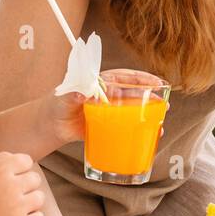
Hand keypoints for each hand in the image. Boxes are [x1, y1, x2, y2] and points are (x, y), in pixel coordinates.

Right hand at [0, 152, 44, 215]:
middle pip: (35, 179)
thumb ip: (0, 160)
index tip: (11, 180)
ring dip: (30, 203)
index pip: (27, 161)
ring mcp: (16, 206)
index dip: (20, 170)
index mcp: (0, 170)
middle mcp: (10, 185)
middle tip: (12, 196)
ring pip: (40, 198)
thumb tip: (23, 160)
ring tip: (15, 208)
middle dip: (26, 186)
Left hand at [51, 68, 167, 145]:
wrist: (50, 125)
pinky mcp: (108, 127)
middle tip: (164, 105)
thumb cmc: (56, 105)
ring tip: (161, 124)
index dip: (142, 79)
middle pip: (135, 94)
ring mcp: (110, 112)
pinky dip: (137, 132)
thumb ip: (71, 95)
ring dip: (148, 116)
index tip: (156, 83)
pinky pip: (125, 127)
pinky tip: (147, 137)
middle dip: (152, 98)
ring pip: (134, 111)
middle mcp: (110, 96)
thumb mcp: (63, 98)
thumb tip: (79, 93)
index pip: (126, 77)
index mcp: (102, 83)